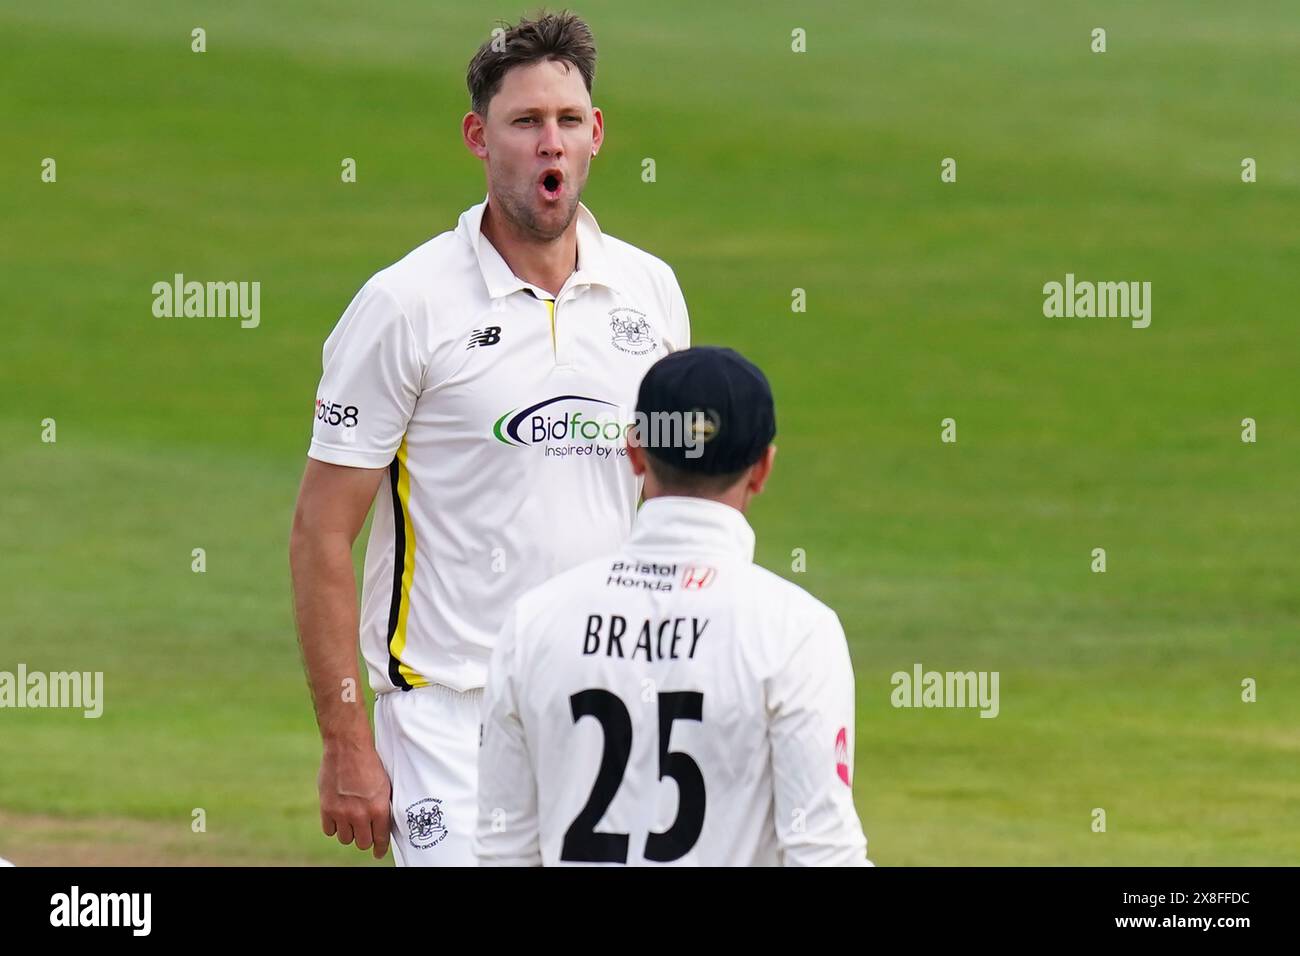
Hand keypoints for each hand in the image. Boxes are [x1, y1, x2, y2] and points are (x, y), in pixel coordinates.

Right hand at [318, 739, 391, 859]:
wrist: (347, 748)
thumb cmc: (369, 763)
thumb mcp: (385, 785)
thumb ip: (382, 807)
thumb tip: (382, 825)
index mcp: (379, 809)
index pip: (381, 839)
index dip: (380, 848)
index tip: (378, 852)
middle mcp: (361, 814)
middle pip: (362, 843)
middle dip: (364, 838)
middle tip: (364, 830)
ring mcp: (342, 813)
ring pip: (345, 838)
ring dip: (349, 832)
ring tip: (351, 819)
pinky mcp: (327, 809)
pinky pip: (329, 831)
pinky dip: (333, 826)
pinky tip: (338, 816)